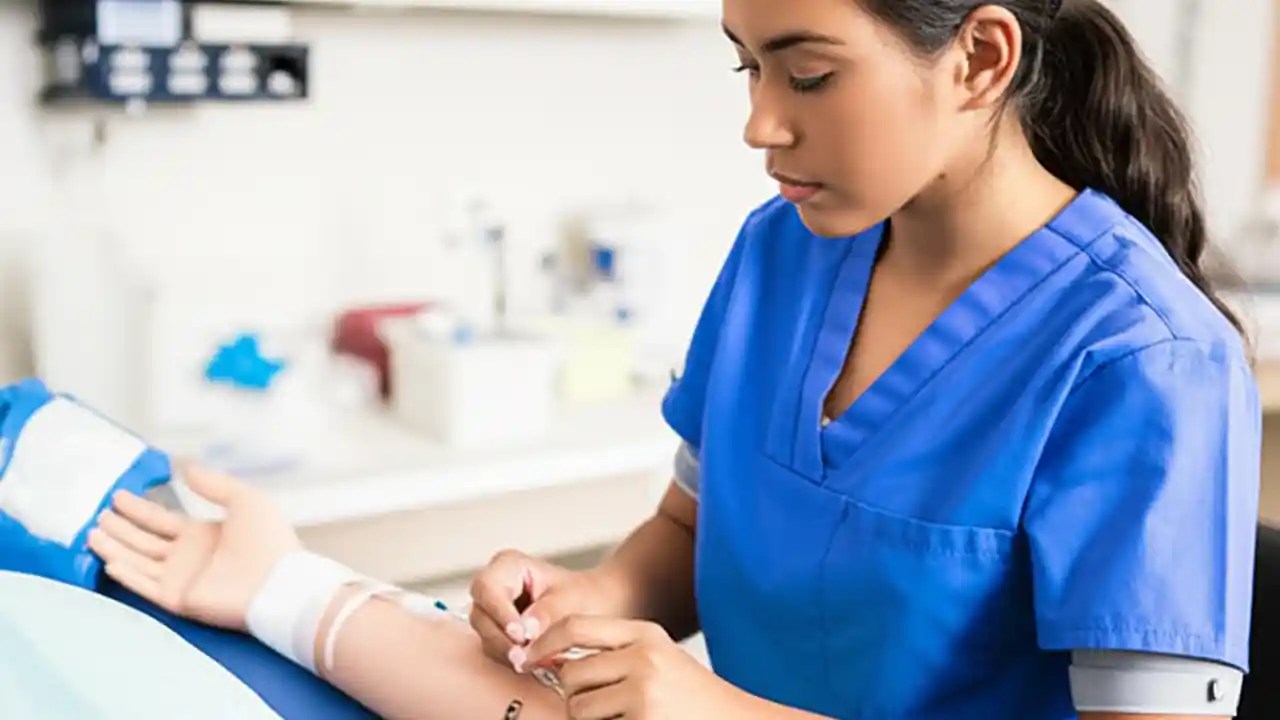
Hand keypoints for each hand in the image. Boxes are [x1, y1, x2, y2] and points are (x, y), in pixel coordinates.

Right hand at [87, 463, 300, 630]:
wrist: (280, 580)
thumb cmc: (268, 538)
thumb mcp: (244, 499)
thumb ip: (212, 483)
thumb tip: (185, 466)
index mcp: (202, 534)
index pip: (161, 520)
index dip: (139, 509)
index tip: (117, 496)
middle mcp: (187, 556)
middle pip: (144, 541)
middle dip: (121, 528)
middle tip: (96, 515)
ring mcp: (182, 579)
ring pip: (139, 561)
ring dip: (116, 548)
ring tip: (92, 534)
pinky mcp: (180, 599)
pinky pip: (147, 586)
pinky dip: (128, 575)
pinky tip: (110, 561)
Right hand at [469, 549, 620, 670]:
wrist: (592, 605)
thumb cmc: (582, 594)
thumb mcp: (570, 599)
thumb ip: (547, 613)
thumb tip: (524, 631)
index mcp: (508, 565)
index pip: (488, 588)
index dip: (499, 613)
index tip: (520, 635)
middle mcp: (494, 584)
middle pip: (480, 613)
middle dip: (501, 637)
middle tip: (524, 655)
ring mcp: (492, 608)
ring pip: (484, 633)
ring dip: (505, 650)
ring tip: (531, 659)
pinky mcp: (496, 628)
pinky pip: (492, 646)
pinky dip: (508, 656)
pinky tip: (529, 659)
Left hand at [526, 616, 747, 719]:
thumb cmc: (690, 696)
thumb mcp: (656, 657)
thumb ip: (612, 652)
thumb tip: (549, 659)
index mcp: (644, 633)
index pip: (576, 625)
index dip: (543, 642)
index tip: (526, 657)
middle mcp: (643, 655)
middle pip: (571, 673)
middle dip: (573, 695)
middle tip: (599, 706)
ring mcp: (643, 689)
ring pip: (578, 707)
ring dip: (587, 719)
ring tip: (619, 718)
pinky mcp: (643, 719)